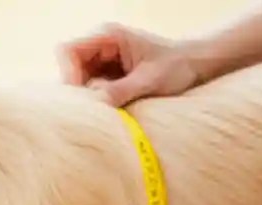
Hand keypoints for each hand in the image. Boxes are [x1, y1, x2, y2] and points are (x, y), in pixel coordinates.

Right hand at [56, 23, 202, 106]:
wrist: (195, 66)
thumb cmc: (177, 66)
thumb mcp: (150, 80)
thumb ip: (121, 91)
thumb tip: (95, 106)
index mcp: (108, 36)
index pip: (67, 51)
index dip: (67, 75)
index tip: (82, 99)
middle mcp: (99, 45)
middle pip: (68, 68)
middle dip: (77, 91)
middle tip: (94, 111)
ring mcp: (101, 60)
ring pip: (76, 82)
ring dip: (87, 99)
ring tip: (108, 110)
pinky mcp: (105, 75)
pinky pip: (88, 90)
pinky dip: (96, 102)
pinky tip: (112, 109)